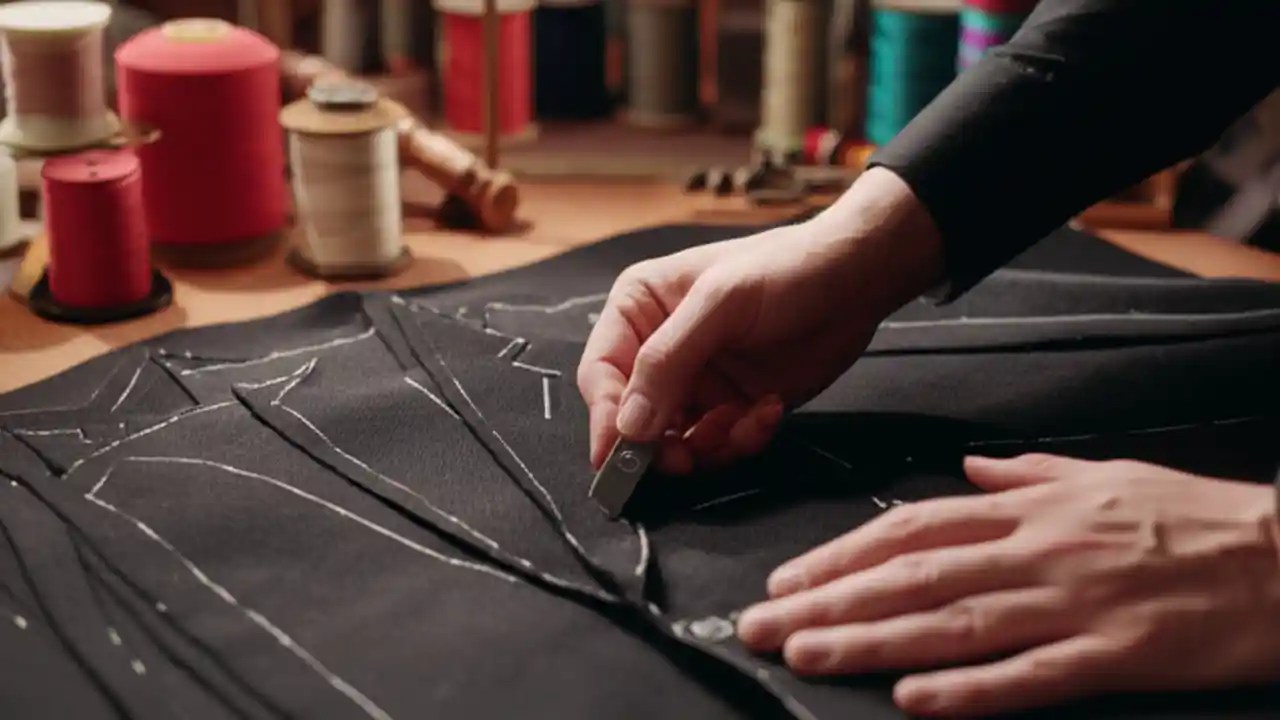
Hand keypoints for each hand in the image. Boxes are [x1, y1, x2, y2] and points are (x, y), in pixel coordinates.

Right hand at [576, 168, 942, 472]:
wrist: (856, 279)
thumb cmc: (785, 269)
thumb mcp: (720, 305)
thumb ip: (668, 362)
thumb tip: (628, 425)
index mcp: (640, 309)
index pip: (601, 373)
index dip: (606, 418)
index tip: (615, 460)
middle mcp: (659, 350)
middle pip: (633, 418)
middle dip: (659, 445)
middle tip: (685, 460)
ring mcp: (696, 382)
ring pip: (675, 441)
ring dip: (707, 447)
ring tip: (742, 424)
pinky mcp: (731, 406)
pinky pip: (718, 445)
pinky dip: (741, 441)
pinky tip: (768, 412)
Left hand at [737, 454, 1279, 717]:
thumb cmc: (1190, 515)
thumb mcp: (1100, 475)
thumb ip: (1026, 474)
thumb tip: (973, 469)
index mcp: (1028, 510)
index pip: (912, 526)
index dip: (842, 553)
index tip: (788, 579)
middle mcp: (1036, 551)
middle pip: (913, 575)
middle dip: (830, 601)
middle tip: (764, 625)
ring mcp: (1071, 603)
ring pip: (952, 622)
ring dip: (872, 641)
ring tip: (808, 654)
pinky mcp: (1112, 653)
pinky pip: (1028, 676)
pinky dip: (969, 690)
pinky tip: (914, 700)